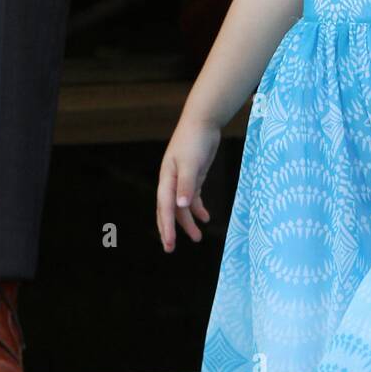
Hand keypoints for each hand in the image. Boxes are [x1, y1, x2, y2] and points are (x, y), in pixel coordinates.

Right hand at [156, 114, 219, 250]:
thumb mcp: (191, 163)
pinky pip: (193, 198)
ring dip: (188, 222)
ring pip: (181, 207)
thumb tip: (181, 206)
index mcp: (167, 179)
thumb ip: (187, 184)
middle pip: (168, 210)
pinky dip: (198, 209)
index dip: (167, 226)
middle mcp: (171, 182)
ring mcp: (182, 180)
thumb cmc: (194, 141)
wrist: (202, 122)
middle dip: (169, 229)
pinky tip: (206, 218)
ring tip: (197, 238)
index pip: (165, 208)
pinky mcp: (193, 177)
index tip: (170, 244)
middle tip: (171, 249)